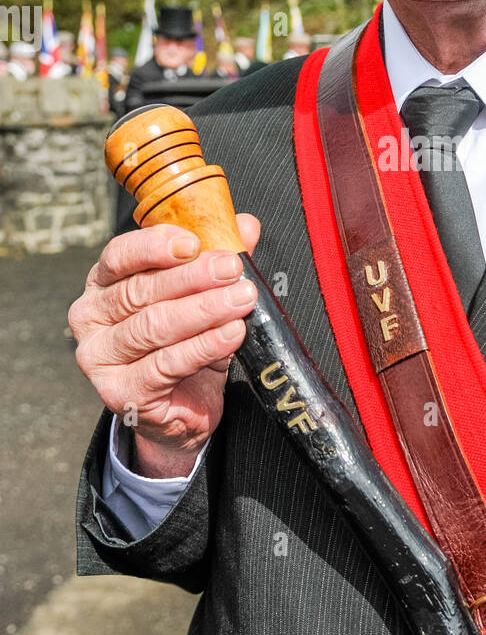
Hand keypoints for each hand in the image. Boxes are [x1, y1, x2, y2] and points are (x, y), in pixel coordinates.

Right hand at [69, 216, 260, 475]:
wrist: (181, 408)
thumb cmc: (184, 343)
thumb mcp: (202, 296)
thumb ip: (217, 259)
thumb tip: (245, 226)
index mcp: (103, 284)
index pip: (119, 255)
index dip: (155, 245)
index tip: (195, 242)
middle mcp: (91, 318)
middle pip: (141, 290)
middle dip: (193, 277)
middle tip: (233, 270)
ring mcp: (99, 358)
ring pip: (154, 326)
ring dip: (204, 310)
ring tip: (241, 300)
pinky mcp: (120, 392)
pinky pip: (166, 364)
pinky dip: (204, 346)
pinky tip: (232, 333)